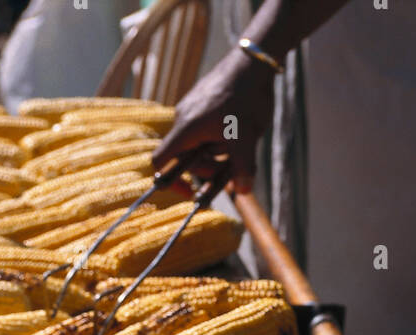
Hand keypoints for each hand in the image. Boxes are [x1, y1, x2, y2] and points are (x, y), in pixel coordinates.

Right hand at [152, 47, 275, 193]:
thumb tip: (244, 191)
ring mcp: (192, 109)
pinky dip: (219, 139)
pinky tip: (238, 133)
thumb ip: (243, 168)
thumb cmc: (246, 98)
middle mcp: (183, 119)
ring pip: (198, 144)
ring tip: (239, 146)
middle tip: (231, 171)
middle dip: (207, 169)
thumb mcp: (247, 139)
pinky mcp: (203, 103)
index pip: (161, 160)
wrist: (253, 61)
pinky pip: (205, 130)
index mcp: (186, 129)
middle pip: (185, 158)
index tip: (189, 192)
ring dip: (216, 154)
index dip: (170, 181)